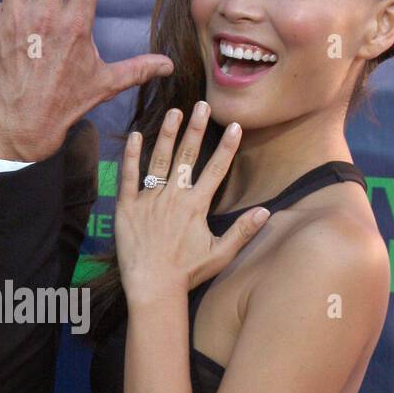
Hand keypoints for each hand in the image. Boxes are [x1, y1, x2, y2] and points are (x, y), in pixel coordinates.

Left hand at [114, 102, 270, 305]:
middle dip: (196, 128)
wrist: (152, 288)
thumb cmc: (187, 274)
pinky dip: (131, 155)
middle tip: (202, 105)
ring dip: (168, 134)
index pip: (216, 169)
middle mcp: (174, 197)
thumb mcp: (220, 254)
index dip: (227, 146)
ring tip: (175, 111)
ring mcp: (149, 200)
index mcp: (196, 206)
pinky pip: (128, 177)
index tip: (235, 125)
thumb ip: (243, 231)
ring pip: (159, 160)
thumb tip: (266, 211)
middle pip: (188, 156)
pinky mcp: (127, 207)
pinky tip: (135, 135)